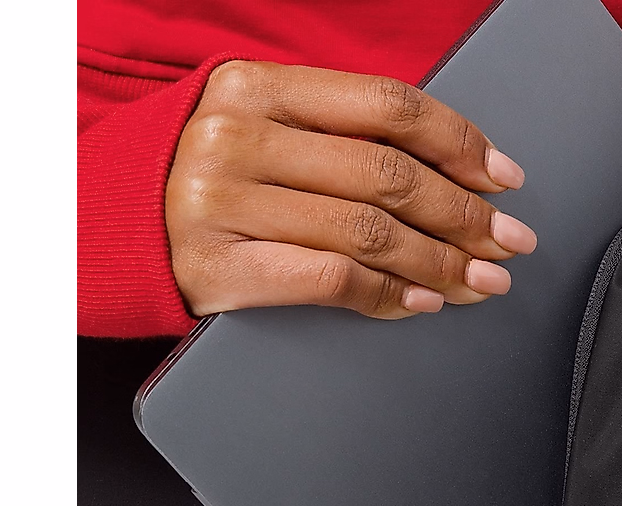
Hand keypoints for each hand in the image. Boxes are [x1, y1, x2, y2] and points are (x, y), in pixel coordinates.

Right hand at [166, 61, 537, 319]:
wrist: (111, 226)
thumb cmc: (210, 178)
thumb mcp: (263, 130)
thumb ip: (336, 135)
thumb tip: (450, 170)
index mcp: (258, 86)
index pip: (386, 107)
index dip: (459, 142)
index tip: (504, 176)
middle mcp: (238, 137)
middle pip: (388, 175)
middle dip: (465, 214)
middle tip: (510, 242)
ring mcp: (224, 203)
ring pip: (368, 231)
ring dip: (441, 263)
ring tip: (483, 282)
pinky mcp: (220, 268)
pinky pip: (330, 280)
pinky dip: (389, 295)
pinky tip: (425, 303)